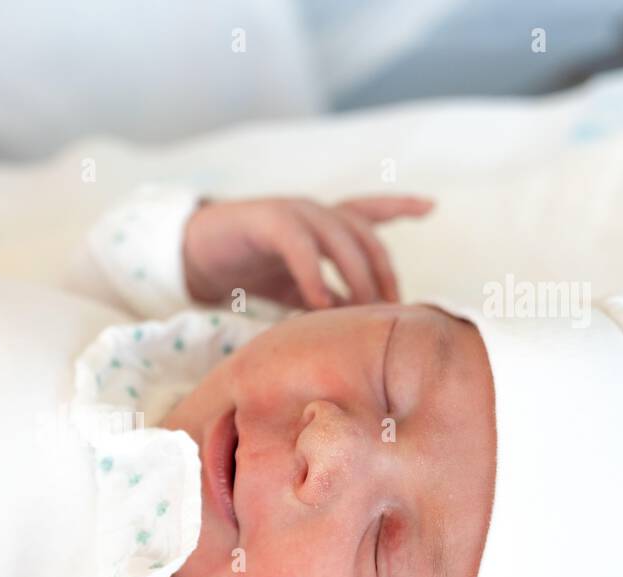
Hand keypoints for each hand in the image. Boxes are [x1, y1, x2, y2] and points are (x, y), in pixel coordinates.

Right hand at [181, 195, 434, 309]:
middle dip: (382, 271)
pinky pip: (300, 246)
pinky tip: (321, 303)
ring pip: (340, 238)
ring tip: (365, 309)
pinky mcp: (266, 220)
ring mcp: (292, 212)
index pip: (366, 210)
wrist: (191, 254)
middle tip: (393, 308)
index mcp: (320, 224)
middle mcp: (313, 212)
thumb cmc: (244, 270)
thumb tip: (355, 324)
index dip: (398, 206)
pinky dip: (314, 275)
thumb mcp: (293, 286)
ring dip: (357, 275)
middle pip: (364, 235)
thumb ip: (324, 298)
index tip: (431, 206)